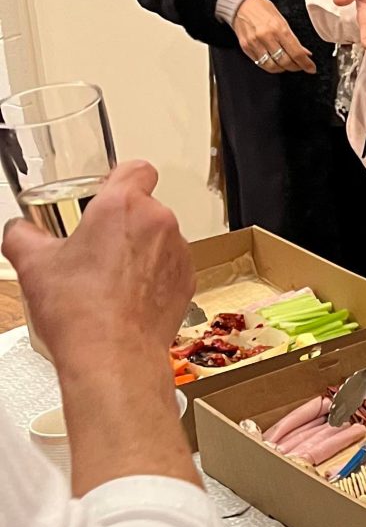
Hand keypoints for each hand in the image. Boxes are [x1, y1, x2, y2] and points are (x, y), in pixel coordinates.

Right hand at [3, 161, 193, 378]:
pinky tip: (126, 298)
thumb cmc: (81, 312)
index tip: (107, 193)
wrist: (112, 357)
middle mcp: (158, 223)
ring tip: (108, 280)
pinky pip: (169, 267)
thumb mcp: (33, 265)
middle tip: (94, 250)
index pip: (135, 169)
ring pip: (158, 238)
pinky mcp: (186, 281)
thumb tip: (18, 231)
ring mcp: (177, 253)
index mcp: (122, 206)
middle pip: (143, 209)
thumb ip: (22, 235)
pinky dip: (152, 277)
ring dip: (138, 251)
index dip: (120, 179)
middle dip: (120, 225)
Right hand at [232, 0, 316, 74]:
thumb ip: (293, 38)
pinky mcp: (246, 48)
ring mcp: (254, 43)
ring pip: (272, 66)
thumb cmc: (263, 10)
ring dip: (283, 68)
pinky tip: (275, 62)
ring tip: (288, 65)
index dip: (306, 64)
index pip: (296, 52)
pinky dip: (271, 66)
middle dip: (296, 67)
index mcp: (278, 28)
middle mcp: (266, 37)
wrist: (241, 4)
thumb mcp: (282, 21)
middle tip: (301, 66)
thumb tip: (304, 53)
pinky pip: (260, 63)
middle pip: (285, 62)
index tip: (311, 68)